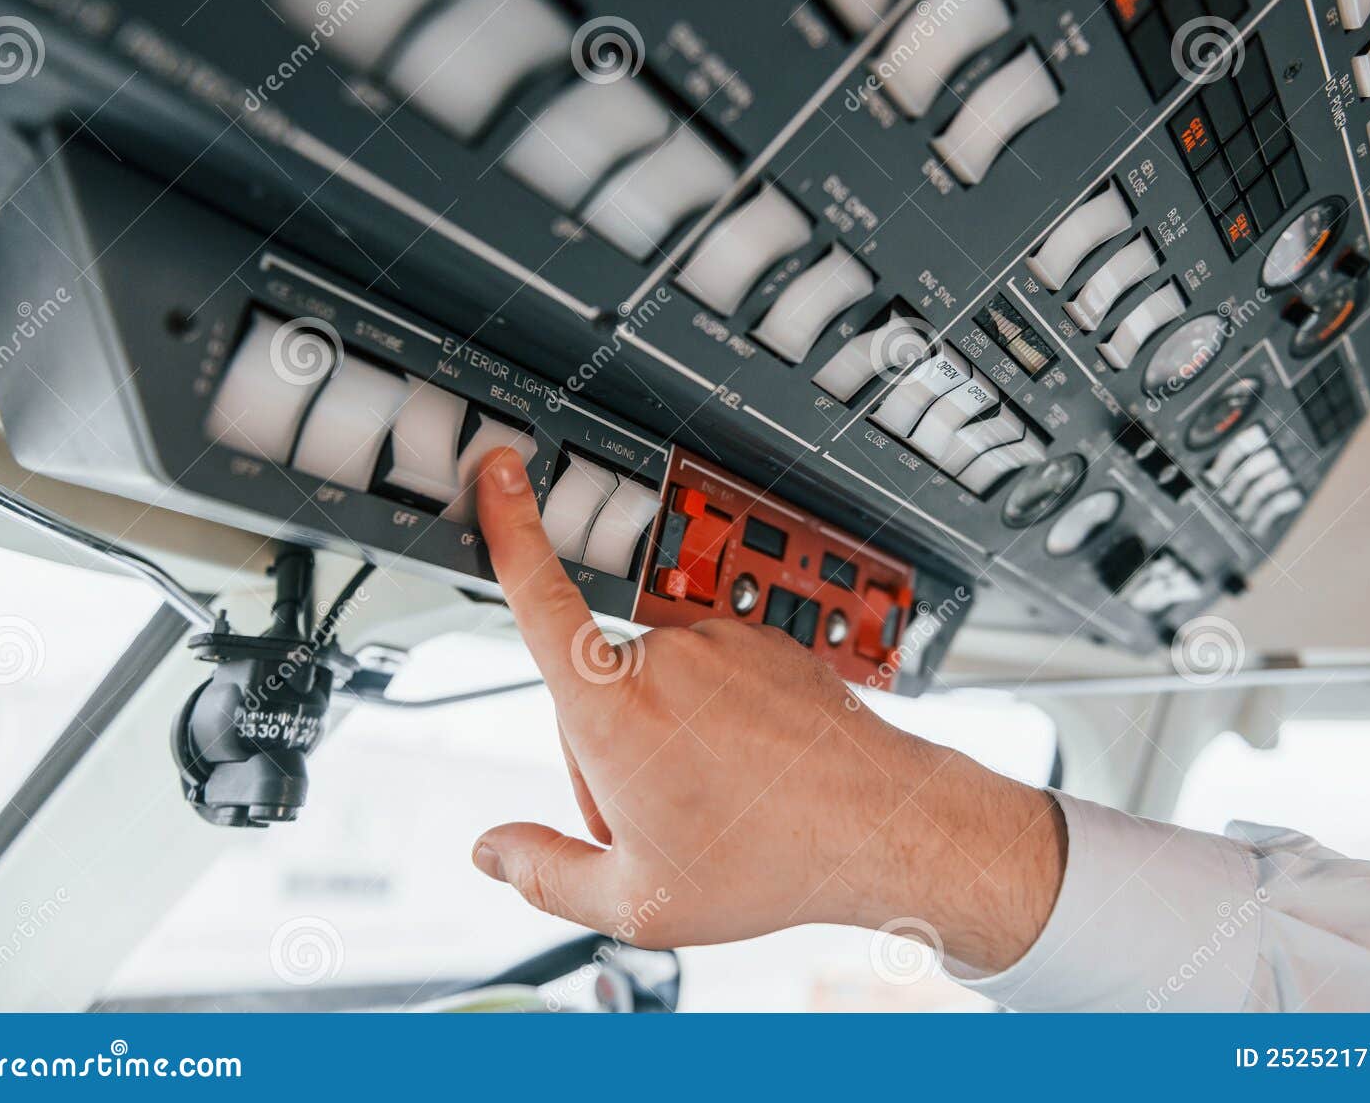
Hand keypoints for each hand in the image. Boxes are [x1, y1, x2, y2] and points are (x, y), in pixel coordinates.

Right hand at [468, 448, 1067, 973]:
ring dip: (667, 735)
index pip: (540, 602)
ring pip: (657, 688)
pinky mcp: (762, 644)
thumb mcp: (636, 901)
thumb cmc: (765, 861)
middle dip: (611, 751)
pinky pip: (712, 676)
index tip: (501, 468)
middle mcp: (664, 659)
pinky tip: (750, 769)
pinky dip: (716, 716)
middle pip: (595, 694)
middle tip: (664, 817)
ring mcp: (720, 644)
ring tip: (721, 799)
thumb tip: (491, 851)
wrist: (878, 825)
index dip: (510, 530)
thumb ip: (542, 874)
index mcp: (614, 712)